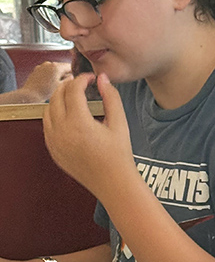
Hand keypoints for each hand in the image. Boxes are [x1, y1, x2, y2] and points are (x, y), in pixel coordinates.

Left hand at [22, 61, 72, 100]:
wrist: (30, 95)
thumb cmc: (44, 92)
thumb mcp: (61, 87)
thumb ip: (69, 80)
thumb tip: (72, 77)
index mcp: (56, 67)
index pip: (69, 66)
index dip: (74, 72)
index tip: (75, 78)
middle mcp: (48, 64)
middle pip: (61, 67)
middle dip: (64, 74)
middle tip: (65, 85)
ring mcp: (41, 66)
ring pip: (53, 69)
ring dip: (56, 75)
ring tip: (55, 86)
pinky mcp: (36, 70)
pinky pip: (46, 71)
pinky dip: (49, 76)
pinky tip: (48, 85)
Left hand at [43, 72, 134, 200]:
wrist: (113, 183)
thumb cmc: (119, 156)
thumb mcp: (120, 124)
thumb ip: (111, 97)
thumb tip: (103, 78)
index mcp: (79, 123)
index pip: (73, 89)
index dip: (82, 79)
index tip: (90, 79)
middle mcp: (62, 131)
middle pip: (57, 95)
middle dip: (69, 86)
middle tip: (81, 86)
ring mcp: (55, 141)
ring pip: (48, 109)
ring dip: (59, 100)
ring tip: (74, 99)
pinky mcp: (53, 150)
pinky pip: (47, 126)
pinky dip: (54, 116)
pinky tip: (68, 116)